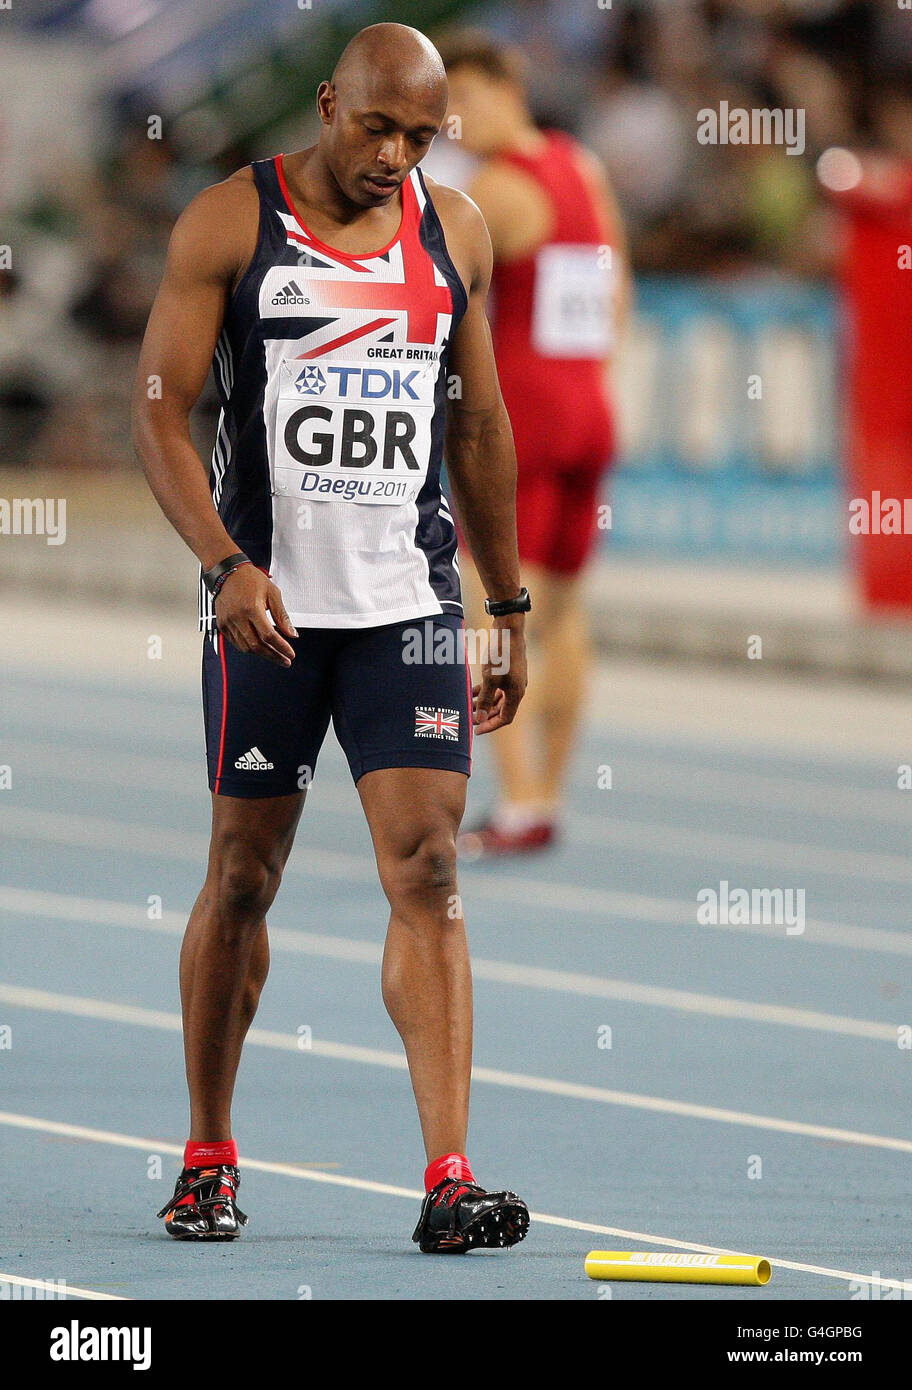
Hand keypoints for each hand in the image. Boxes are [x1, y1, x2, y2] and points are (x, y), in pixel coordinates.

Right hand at [215, 564, 296, 666]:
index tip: (290, 654)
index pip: (269, 635)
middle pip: (256, 645)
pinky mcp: (222, 624)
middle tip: (284, 660)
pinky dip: (248, 648)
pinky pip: (236, 643)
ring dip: (262, 654)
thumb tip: (292, 634)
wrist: (227, 572)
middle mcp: (238, 617)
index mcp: (251, 608)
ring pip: (246, 647)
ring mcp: (228, 622)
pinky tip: (259, 648)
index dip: (281, 648)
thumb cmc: (250, 579)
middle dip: (273, 656)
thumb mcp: (272, 593)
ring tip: (274, 655)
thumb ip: (282, 616)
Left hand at [472, 617, 526, 733]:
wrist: (508, 629)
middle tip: (471, 721)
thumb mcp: (490, 678)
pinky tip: (471, 692)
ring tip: (468, 707)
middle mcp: (517, 689)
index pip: (505, 718)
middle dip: (486, 716)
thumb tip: (480, 718)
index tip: (476, 730)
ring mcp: (513, 679)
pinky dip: (484, 691)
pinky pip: (496, 686)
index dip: (490, 726)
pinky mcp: (508, 671)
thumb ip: (485, 699)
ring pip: (498, 698)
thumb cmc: (501, 654)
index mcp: (516, 694)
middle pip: (502, 710)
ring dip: (484, 704)